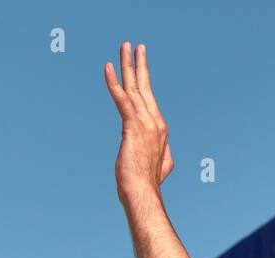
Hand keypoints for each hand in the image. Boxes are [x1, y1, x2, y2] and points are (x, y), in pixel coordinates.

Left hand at [104, 42, 172, 199]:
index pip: (149, 99)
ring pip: (134, 87)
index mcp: (160, 128)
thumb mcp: (162, 167)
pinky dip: (114, 82)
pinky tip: (107, 68)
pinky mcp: (132, 127)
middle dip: (139, 64)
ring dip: (128, 64)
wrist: (143, 194)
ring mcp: (145, 122)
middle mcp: (155, 121)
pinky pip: (121, 99)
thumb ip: (164, 156)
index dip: (144, 81)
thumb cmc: (147, 185)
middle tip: (135, 46)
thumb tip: (167, 157)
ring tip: (124, 46)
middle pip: (145, 86)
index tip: (140, 65)